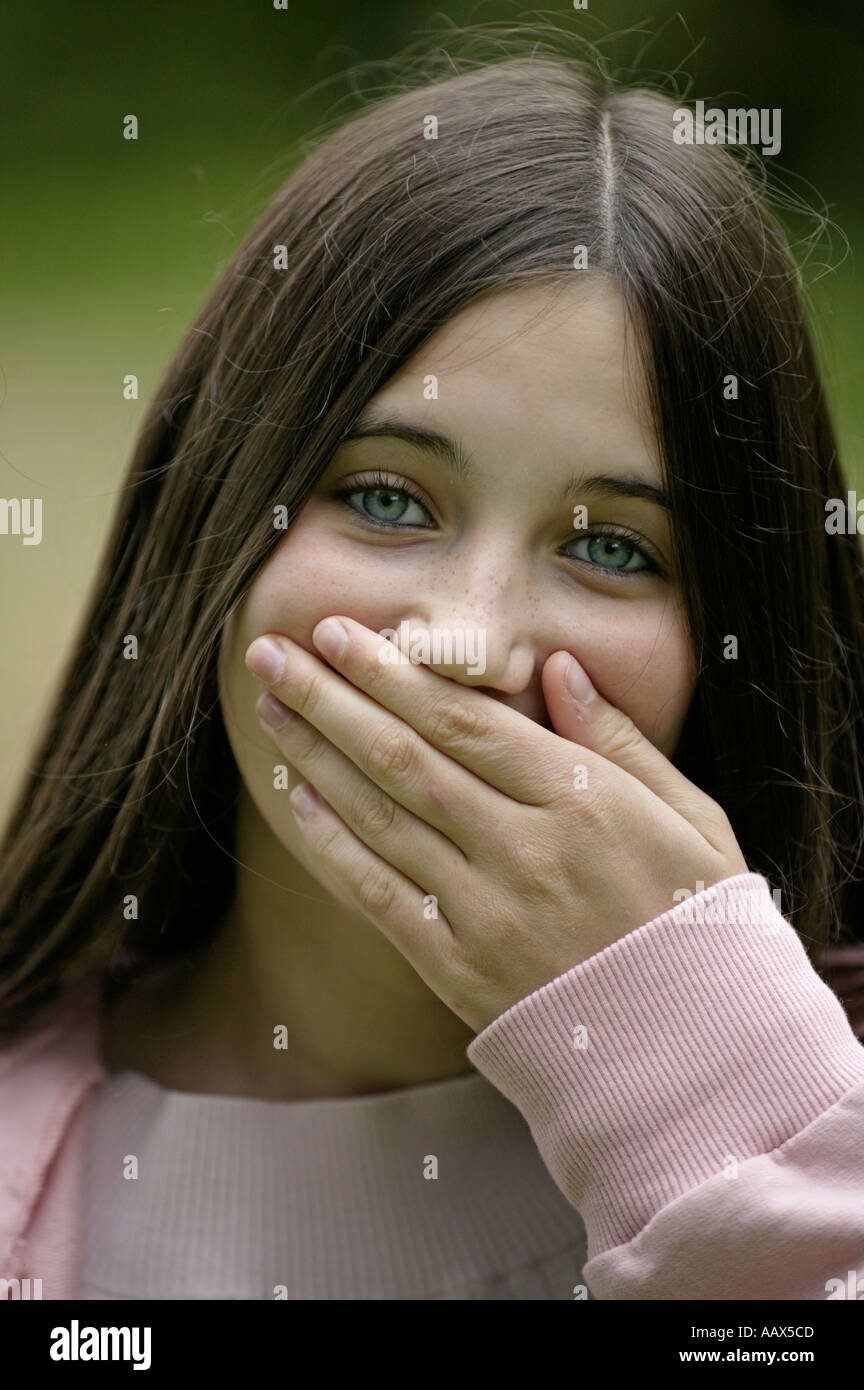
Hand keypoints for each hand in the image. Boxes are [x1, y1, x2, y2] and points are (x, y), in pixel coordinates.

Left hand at [245, 617, 748, 1033]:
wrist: (697, 1052)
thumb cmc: (699, 921)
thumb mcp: (691, 817)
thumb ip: (619, 739)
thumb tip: (559, 667)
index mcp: (584, 801)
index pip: (464, 720)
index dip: (391, 672)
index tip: (339, 631)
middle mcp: (524, 849)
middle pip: (405, 757)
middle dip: (330, 698)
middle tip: (272, 652)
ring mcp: (486, 913)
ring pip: (381, 817)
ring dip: (315, 757)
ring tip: (269, 706)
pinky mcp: (460, 971)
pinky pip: (382, 897)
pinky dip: (334, 846)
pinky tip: (297, 799)